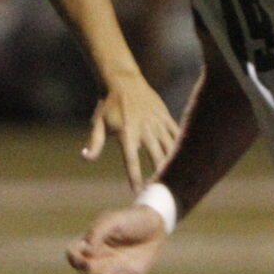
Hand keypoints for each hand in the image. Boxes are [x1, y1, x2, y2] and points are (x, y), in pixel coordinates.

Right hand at [66, 203, 168, 273]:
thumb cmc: (131, 219)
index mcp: (90, 245)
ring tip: (124, 272)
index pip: (73, 257)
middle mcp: (99, 261)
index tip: (86, 261)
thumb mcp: (113, 220)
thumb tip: (88, 251)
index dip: (75, 262)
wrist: (155, 226)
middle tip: (109, 268)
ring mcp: (114, 272)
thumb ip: (98, 231)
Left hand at [80, 73, 177, 189]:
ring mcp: (157, 123)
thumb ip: (95, 143)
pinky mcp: (165, 117)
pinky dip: (181, 146)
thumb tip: (87, 158)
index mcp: (127, 133)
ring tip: (178, 179)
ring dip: (174, 163)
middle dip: (161, 174)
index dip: (135, 178)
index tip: (139, 192)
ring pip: (170, 147)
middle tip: (163, 191)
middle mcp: (144, 129)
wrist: (124, 80)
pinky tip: (186, 159)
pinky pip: (177, 134)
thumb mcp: (98, 123)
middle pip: (157, 156)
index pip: (132, 161)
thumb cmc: (109, 105)